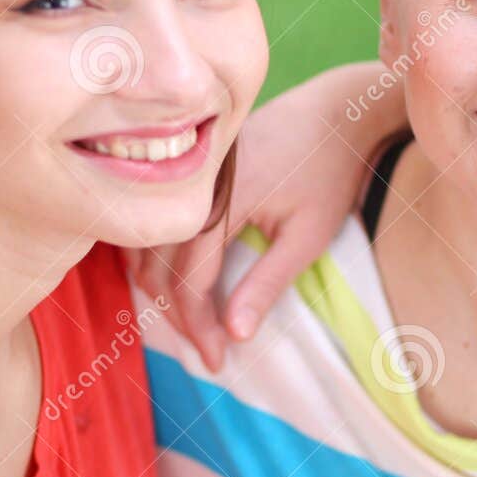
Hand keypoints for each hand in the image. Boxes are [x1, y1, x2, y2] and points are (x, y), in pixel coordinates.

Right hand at [127, 63, 395, 370]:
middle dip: (178, 316)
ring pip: (143, 245)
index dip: (198, 326)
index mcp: (225, 197)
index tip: (217, 361)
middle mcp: (193, 182)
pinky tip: (174, 285)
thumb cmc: (328, 175)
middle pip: (157, 266)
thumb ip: (268, 282)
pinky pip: (151, 221)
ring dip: (159, 290)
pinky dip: (152, 259)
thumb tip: (234, 334)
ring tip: (192, 324)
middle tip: (206, 350)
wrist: (332, 115)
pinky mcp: (183, 168)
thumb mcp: (308, 235)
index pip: (191, 279)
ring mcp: (182, 171)